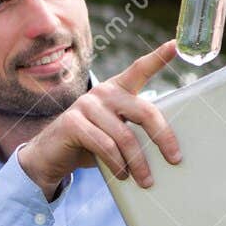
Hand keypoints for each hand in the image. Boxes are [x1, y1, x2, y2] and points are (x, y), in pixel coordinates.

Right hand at [17, 40, 182, 194]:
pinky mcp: (73, 123)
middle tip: (174, 159)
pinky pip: (105, 146)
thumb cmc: (89, 145)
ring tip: (145, 180)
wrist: (49, 156)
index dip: (158, 57)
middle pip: (144, 111)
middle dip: (163, 137)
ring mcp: (86, 105)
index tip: (176, 46)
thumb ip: (133, 131)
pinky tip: (121, 176)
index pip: (140, 70)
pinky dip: (117, 165)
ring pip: (125, 136)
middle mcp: (103, 92)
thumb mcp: (115, 134)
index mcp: (116, 90)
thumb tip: (166, 153)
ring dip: (138, 163)